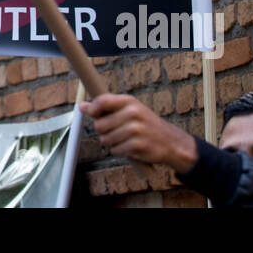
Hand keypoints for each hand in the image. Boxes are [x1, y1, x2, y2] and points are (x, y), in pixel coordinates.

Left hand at [81, 94, 198, 173]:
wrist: (170, 142)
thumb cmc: (145, 124)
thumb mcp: (130, 110)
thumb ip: (106, 108)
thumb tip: (82, 106)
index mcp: (130, 102)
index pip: (102, 101)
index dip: (92, 109)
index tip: (92, 113)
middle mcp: (133, 114)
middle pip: (100, 125)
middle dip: (103, 131)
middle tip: (115, 130)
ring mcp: (136, 130)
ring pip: (105, 140)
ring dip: (111, 143)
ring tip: (124, 139)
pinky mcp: (137, 146)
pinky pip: (114, 151)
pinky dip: (119, 151)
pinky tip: (130, 147)